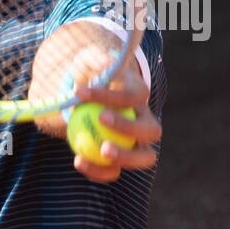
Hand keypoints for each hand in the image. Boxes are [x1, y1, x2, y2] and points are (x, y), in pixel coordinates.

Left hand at [70, 51, 161, 183]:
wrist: (87, 98)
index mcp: (140, 94)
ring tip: (100, 151)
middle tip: (101, 120)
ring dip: (125, 156)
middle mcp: (146, 121)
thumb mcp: (89, 61)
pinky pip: (117, 170)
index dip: (110, 96)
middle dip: (130, 128)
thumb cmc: (90, 77)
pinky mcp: (122, 160)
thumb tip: (102, 62)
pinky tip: (78, 161)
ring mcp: (138, 144)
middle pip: (151, 129)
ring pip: (144, 156)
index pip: (134, 96)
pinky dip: (99, 169)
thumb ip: (94, 58)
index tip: (79, 92)